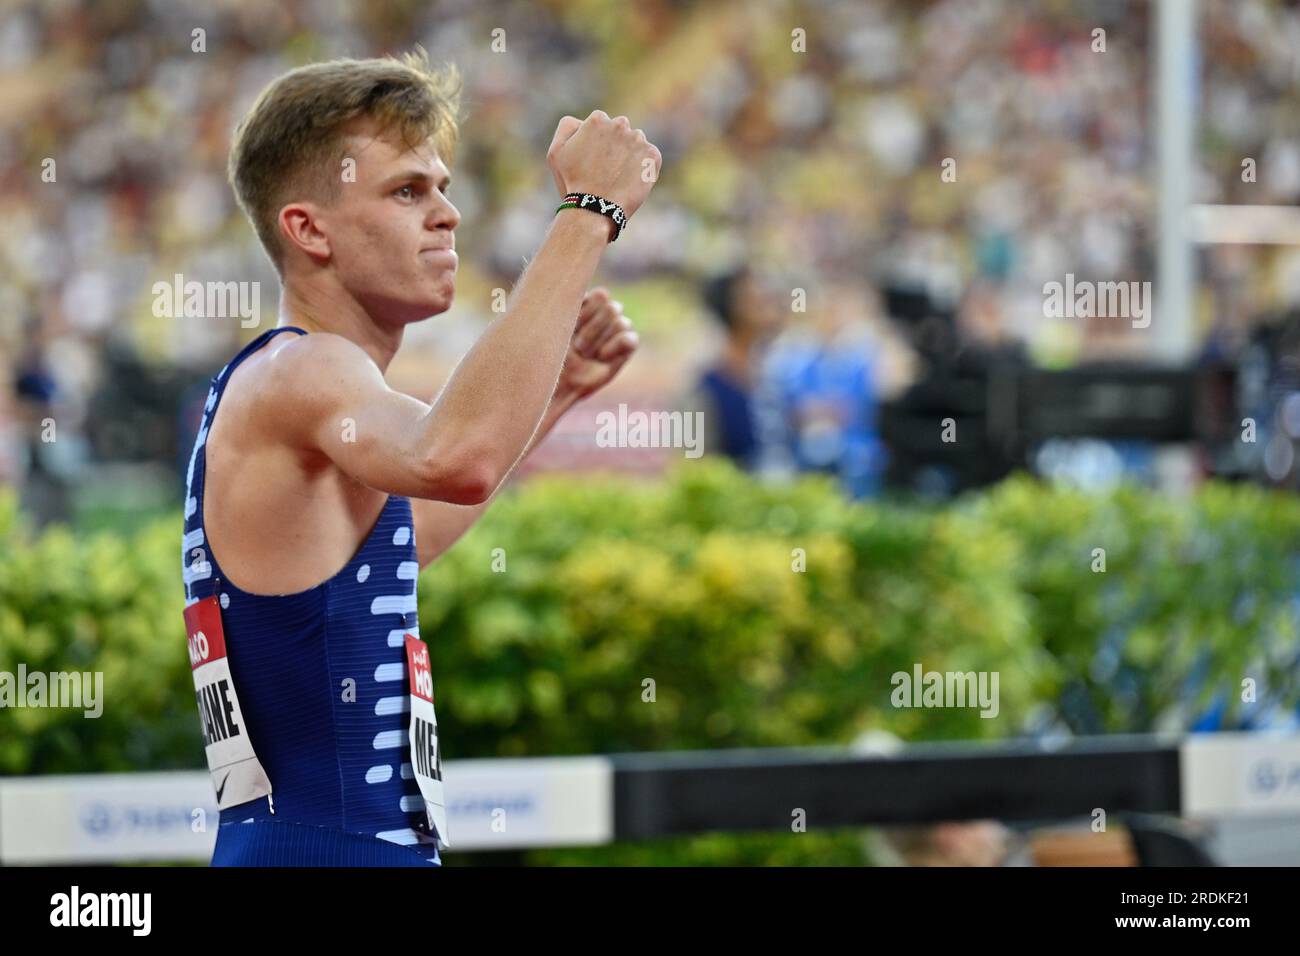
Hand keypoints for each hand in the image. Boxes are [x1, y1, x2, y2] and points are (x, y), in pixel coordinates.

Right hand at [547, 111, 661, 216]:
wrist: (594, 209)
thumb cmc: (572, 183)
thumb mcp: (556, 152)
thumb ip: (567, 127)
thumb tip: (582, 121)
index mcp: (597, 119)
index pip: (601, 125)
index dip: (597, 144)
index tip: (593, 161)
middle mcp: (620, 124)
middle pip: (620, 132)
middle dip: (615, 147)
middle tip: (606, 171)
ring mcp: (638, 140)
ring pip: (636, 144)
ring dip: (630, 157)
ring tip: (618, 179)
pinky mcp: (652, 156)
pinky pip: (650, 158)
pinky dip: (644, 168)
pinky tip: (630, 181)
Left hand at [556, 287, 637, 402]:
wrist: (557, 382)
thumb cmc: (551, 352)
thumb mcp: (556, 326)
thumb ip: (571, 304)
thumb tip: (586, 289)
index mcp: (587, 304)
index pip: (602, 295)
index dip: (589, 311)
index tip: (572, 325)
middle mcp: (604, 315)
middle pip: (613, 308)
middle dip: (593, 329)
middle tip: (578, 346)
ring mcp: (616, 331)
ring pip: (622, 323)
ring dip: (600, 341)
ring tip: (585, 354)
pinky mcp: (626, 349)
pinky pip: (631, 339)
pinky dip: (616, 346)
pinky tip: (602, 357)